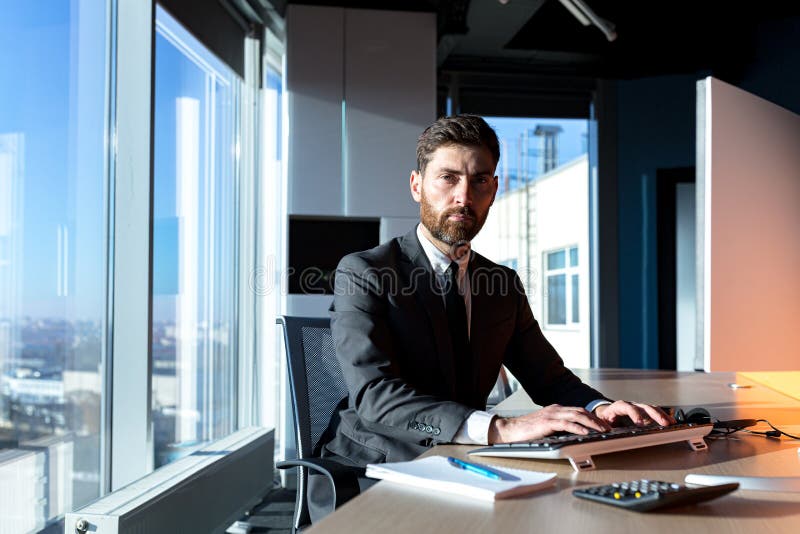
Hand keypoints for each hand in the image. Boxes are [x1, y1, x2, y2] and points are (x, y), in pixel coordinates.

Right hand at [488, 404, 612, 443]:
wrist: (508, 430)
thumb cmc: (525, 431)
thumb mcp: (545, 427)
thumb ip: (558, 428)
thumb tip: (573, 435)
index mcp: (555, 410)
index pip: (578, 411)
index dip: (592, 417)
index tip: (602, 425)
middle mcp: (555, 409)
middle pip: (581, 411)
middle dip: (596, 419)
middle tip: (608, 428)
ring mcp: (551, 415)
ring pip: (576, 416)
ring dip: (592, 423)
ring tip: (602, 430)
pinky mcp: (546, 423)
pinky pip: (566, 424)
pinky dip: (578, 427)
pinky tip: (586, 432)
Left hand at [593, 400, 674, 426]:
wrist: (606, 412)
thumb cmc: (604, 418)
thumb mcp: (601, 422)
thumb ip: (604, 427)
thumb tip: (606, 432)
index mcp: (619, 406)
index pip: (627, 407)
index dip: (634, 414)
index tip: (639, 423)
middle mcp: (631, 405)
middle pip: (644, 407)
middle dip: (655, 414)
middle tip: (663, 423)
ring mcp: (638, 408)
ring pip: (652, 409)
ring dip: (662, 416)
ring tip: (671, 423)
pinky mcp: (644, 413)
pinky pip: (654, 413)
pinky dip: (663, 417)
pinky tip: (670, 423)